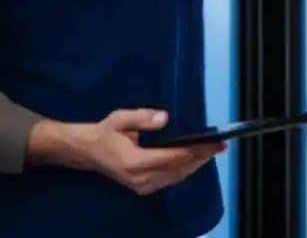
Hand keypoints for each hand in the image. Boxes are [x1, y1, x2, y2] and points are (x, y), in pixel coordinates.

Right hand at [79, 109, 224, 195]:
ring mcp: (142, 186)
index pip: (172, 158)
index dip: (195, 150)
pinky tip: (193, 161)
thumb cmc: (104, 132)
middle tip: (219, 146)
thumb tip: (165, 118)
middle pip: (179, 169)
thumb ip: (142, 118)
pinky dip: (184, 171)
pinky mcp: (143, 189)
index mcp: (135, 161)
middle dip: (200, 157)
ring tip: (211, 152)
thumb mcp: (120, 119)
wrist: (87, 151)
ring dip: (194, 165)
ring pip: (176, 177)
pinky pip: (170, 180)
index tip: (212, 142)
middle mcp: (141, 178)